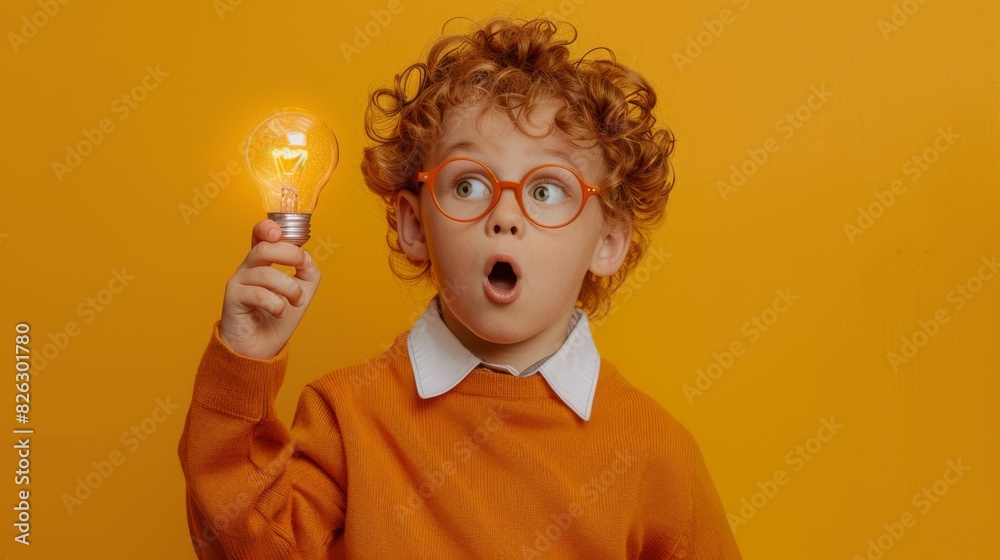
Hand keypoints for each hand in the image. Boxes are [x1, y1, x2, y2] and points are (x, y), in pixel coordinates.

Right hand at [218, 219, 321, 358]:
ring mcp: (238, 282)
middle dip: (291, 255)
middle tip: (304, 268)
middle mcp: (247, 268)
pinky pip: (257, 293)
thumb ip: (308, 274)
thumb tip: (307, 259)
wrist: (260, 350)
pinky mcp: (232, 298)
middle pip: (265, 247)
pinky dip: (276, 303)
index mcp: (262, 263)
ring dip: (289, 287)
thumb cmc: (276, 321)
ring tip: (296, 302)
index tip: (280, 234)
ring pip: (265, 272)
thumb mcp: (301, 294)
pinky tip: (281, 312)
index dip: (267, 228)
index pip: (259, 235)